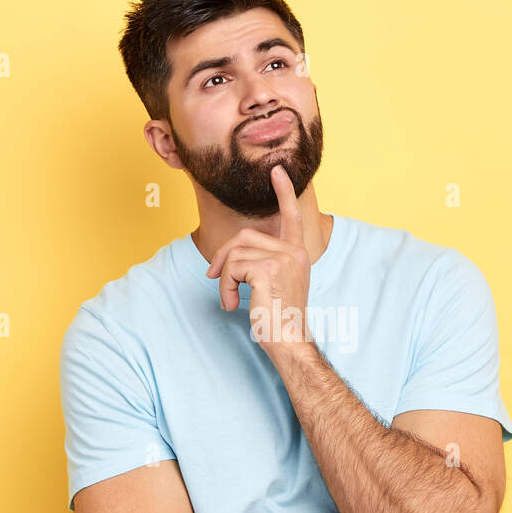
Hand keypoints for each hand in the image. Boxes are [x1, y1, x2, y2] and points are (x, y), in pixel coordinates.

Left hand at [204, 165, 311, 355]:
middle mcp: (294, 251)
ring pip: (235, 253)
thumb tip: (229, 256)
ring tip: (231, 300)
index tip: (277, 171)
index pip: (291, 217)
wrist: (288, 341)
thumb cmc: (279, 320)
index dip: (284, 193)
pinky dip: (226, 286)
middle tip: (214, 277)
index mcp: (298, 253)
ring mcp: (283, 258)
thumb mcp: (274, 285)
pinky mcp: (268, 269)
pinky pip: (232, 267)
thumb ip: (262, 263)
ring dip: (225, 278)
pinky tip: (233, 304)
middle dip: (223, 256)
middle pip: (245, 237)